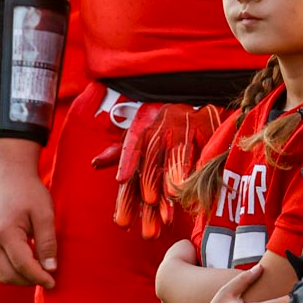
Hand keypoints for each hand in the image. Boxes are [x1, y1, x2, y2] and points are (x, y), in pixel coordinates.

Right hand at [0, 140, 56, 288]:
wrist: (8, 175)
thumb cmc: (29, 191)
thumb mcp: (44, 214)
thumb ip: (47, 242)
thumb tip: (51, 269)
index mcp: (4, 233)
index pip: (22, 265)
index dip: (39, 277)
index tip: (53, 282)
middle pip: (8, 275)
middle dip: (29, 281)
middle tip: (49, 278)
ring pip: (1, 273)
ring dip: (20, 278)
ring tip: (40, 272)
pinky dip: (13, 270)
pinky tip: (30, 263)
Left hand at [113, 103, 222, 237]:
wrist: (195, 101)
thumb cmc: (163, 126)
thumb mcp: (140, 136)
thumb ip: (120, 153)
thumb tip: (96, 164)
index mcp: (145, 125)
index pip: (132, 143)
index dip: (127, 161)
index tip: (121, 180)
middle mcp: (163, 122)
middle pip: (154, 153)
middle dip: (151, 178)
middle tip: (148, 201)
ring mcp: (186, 123)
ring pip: (179, 150)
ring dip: (174, 174)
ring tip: (171, 197)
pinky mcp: (206, 126)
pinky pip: (204, 147)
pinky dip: (200, 166)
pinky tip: (197, 182)